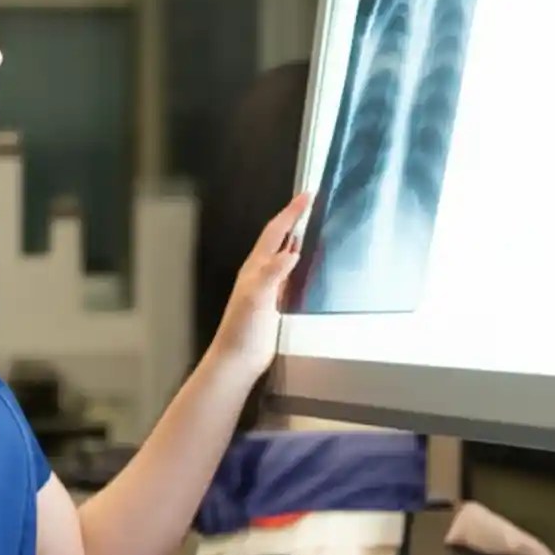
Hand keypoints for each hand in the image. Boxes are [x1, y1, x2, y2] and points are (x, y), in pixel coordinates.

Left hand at [209, 193, 309, 377]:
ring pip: (285, 255)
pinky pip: (291, 274)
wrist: (238, 358)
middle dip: (294, 220)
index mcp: (255, 267)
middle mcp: (261, 272)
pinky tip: (310, 264)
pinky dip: (301, 263)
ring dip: (298, 239)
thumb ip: (272, 274)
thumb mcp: (257, 298)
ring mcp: (269, 287)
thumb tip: (292, 251)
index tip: (307, 195)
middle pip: (279, 239)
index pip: (275, 233)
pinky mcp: (276, 302)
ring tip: (316, 226)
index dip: (290, 213)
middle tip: (313, 204)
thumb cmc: (244, 329)